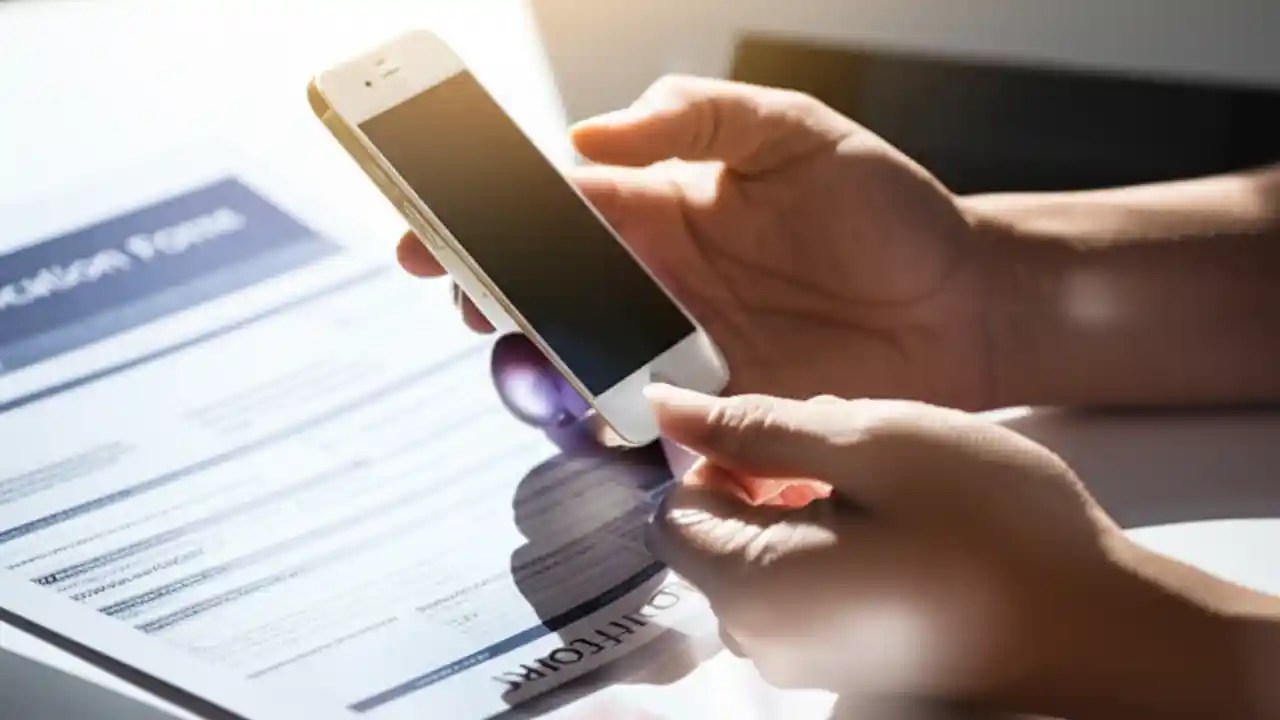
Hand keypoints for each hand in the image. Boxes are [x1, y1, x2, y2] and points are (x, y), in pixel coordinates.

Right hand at [398, 76, 993, 408]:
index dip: (486, 218)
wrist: (962, 304)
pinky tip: (602, 417)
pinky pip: (646, 420)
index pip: (554, 207)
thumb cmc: (887, 208)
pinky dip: (615, 424)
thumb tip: (587, 136)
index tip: (429, 231)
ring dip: (544, 365)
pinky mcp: (718, 407)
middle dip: (493, 298)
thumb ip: (693, 118)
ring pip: (583, 361)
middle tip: (470, 302)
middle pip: (550, 293)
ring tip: (530, 358)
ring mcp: (683, 348)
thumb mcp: (793, 132)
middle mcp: (659, 282)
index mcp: (663, 206)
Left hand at [640, 385, 1262, 717]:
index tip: (797, 438)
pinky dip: (833, 548)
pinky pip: (803, 590)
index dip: (724, 458)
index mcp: (752, 588)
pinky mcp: (847, 663)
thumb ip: (756, 427)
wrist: (1098, 626)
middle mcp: (764, 641)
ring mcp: (807, 660)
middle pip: (717, 537)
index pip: (676, 508)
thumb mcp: (871, 444)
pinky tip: (902, 531)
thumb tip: (664, 406)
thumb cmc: (994, 527)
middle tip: (861, 461)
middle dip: (768, 484)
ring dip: (806, 512)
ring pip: (762, 558)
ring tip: (891, 494)